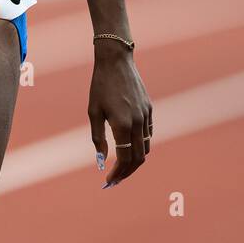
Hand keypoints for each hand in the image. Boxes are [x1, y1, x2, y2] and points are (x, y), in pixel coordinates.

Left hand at [89, 43, 152, 187]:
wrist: (116, 60)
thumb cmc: (100, 85)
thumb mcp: (93, 111)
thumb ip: (98, 137)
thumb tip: (102, 160)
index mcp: (122, 125)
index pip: (124, 159)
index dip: (118, 174)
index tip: (109, 182)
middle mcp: (138, 123)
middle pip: (138, 158)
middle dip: (127, 173)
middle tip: (115, 180)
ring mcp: (146, 116)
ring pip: (146, 148)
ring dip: (136, 161)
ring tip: (122, 167)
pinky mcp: (149, 109)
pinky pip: (148, 134)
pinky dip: (141, 145)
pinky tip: (130, 147)